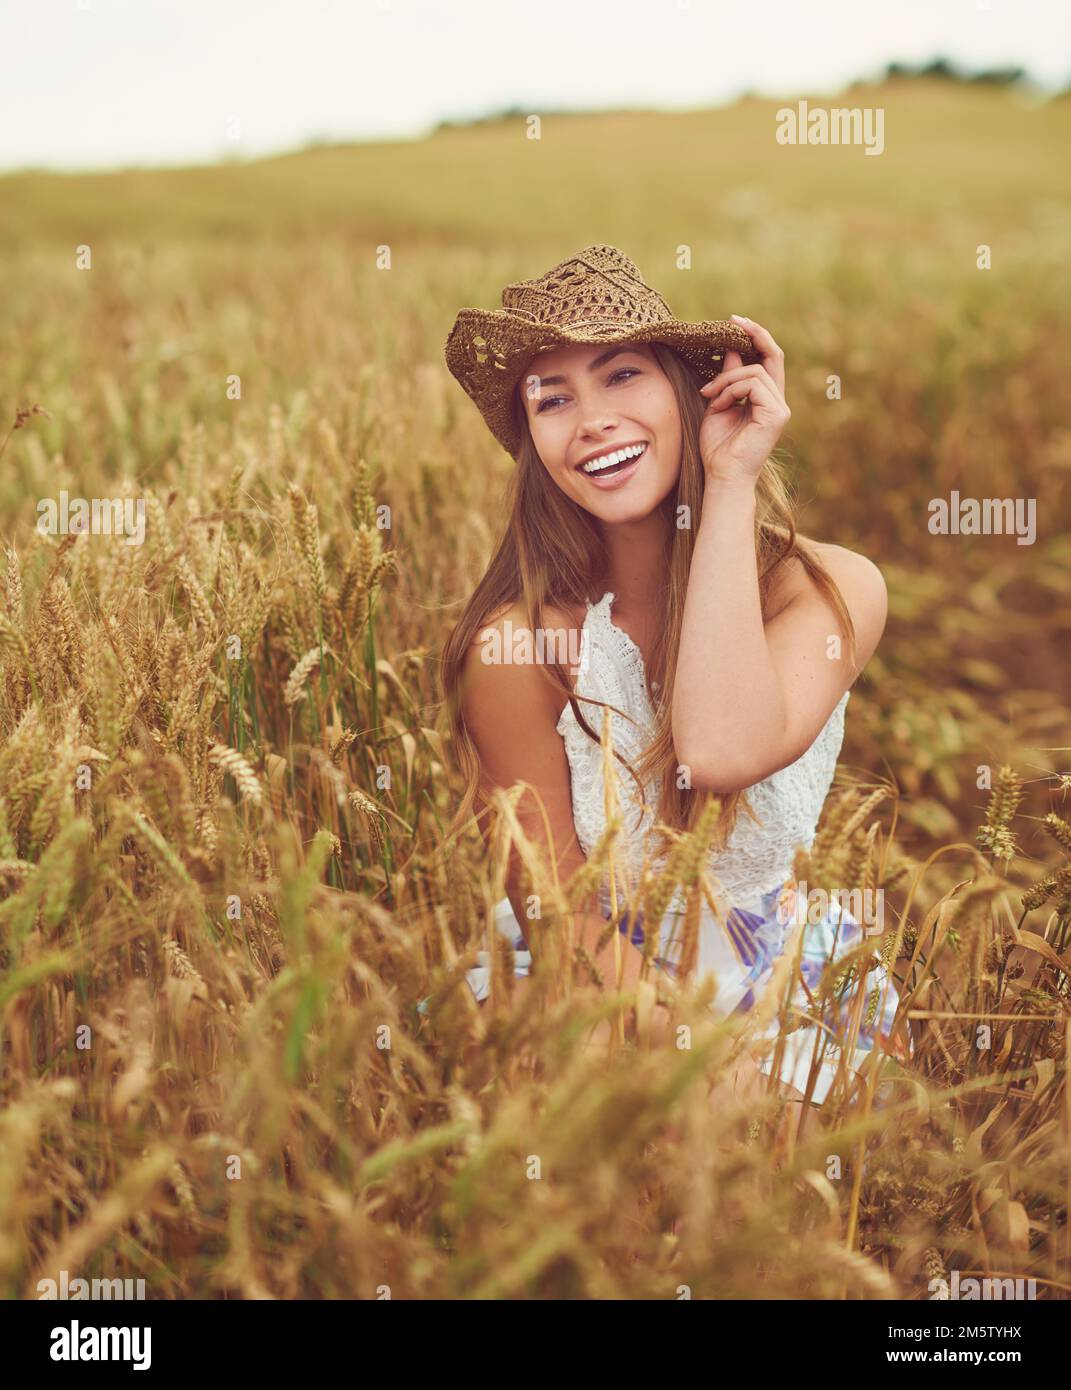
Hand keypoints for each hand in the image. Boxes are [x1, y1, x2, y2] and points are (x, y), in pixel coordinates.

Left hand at [698, 315, 789, 486]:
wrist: (721, 476)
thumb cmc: (718, 447)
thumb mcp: (719, 403)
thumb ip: (728, 379)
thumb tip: (730, 349)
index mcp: (766, 399)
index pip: (768, 359)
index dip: (755, 337)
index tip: (735, 321)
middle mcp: (777, 401)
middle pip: (772, 356)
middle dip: (753, 334)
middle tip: (732, 321)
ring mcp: (780, 408)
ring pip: (754, 371)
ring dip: (726, 380)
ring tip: (710, 396)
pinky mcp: (776, 415)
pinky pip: (753, 385)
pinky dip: (730, 390)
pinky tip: (718, 405)